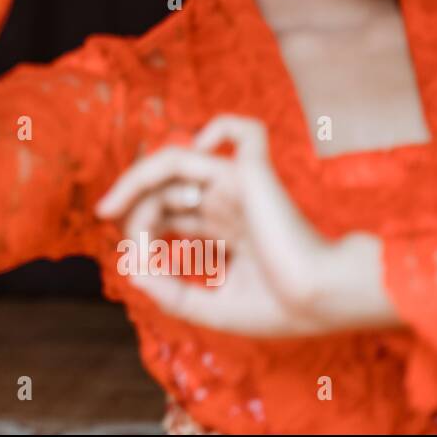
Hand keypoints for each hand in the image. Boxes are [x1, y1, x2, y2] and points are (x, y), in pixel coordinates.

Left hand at [96, 114, 338, 335]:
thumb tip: (131, 267)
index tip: (130, 262)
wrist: (324, 301)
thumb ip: (169, 293)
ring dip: (137, 181)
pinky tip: (193, 149)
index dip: (139, 232)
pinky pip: (243, 131)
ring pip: (176, 162)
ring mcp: (241, 185)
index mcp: (225, 230)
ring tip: (112, 207)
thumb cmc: (281, 308)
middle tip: (114, 231)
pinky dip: (216, 128)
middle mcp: (230, 203)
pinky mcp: (254, 173)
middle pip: (165, 191)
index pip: (170, 217)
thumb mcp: (210, 308)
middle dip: (133, 211)